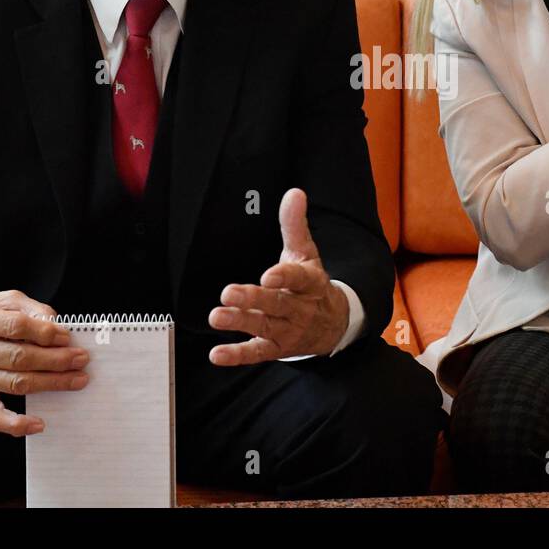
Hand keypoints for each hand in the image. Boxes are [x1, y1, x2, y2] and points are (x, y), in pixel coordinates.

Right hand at [0, 290, 89, 436]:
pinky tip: (39, 423)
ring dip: (50, 383)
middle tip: (81, 359)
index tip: (67, 336)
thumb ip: (27, 308)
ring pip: (15, 384)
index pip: (16, 327)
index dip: (45, 332)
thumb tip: (55, 324)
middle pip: (19, 358)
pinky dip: (16, 424)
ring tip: (76, 379)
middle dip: (56, 360)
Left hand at [208, 188, 349, 364]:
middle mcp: (300, 309)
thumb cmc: (311, 284)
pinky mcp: (276, 348)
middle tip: (227, 293)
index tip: (268, 275)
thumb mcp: (306, 253)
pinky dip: (237, 355)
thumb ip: (295, 224)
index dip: (284, 277)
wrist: (332, 324)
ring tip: (216, 316)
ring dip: (240, 322)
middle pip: (276, 304)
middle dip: (253, 299)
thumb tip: (295, 192)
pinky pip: (256, 353)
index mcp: (310, 283)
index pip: (298, 279)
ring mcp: (288, 331)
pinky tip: (216, 353)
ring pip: (264, 327)